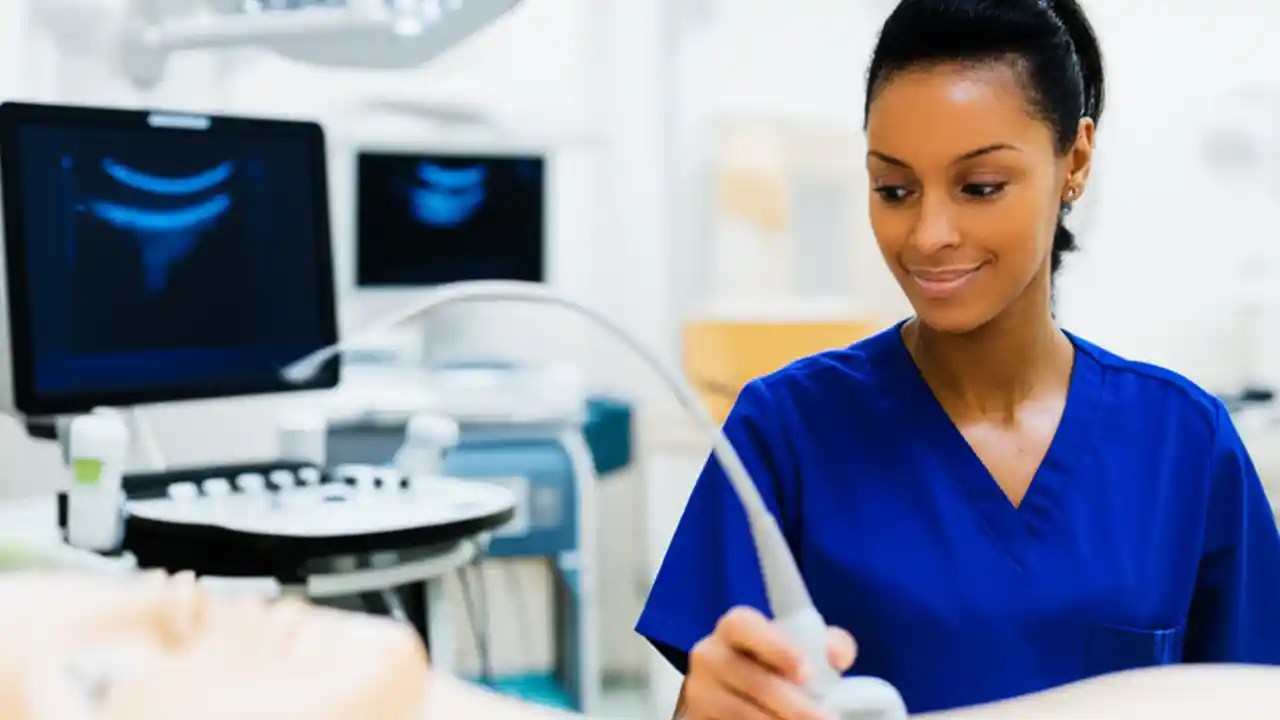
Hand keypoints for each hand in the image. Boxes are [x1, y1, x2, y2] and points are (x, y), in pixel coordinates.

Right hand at [682, 606, 856, 719]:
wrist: (735, 691)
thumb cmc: (775, 664)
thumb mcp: (803, 647)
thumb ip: (828, 643)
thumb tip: (837, 655)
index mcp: (733, 627)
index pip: (744, 626)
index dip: (776, 647)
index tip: (807, 673)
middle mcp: (709, 655)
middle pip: (751, 680)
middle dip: (792, 704)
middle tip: (826, 718)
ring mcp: (699, 691)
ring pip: (739, 712)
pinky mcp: (696, 717)